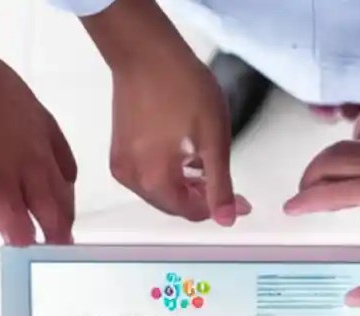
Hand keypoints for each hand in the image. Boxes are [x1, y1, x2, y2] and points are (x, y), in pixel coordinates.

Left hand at [0, 31, 76, 262]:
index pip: (23, 231)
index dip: (25, 248)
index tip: (24, 258)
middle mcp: (29, 170)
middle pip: (53, 215)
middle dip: (56, 237)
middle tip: (57, 250)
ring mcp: (41, 146)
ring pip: (64, 189)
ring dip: (65, 212)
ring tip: (62, 226)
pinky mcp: (46, 123)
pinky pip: (67, 158)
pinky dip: (68, 177)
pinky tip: (64, 183)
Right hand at [84, 0, 248, 224]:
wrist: (146, 52)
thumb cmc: (181, 87)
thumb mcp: (213, 140)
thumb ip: (219, 185)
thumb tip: (226, 220)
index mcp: (154, 180)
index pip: (191, 212)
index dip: (219, 208)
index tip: (242, 200)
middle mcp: (131, 179)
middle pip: (173, 204)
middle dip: (202, 199)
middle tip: (229, 186)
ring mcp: (121, 164)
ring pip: (160, 190)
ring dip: (185, 186)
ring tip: (206, 165)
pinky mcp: (118, 150)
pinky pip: (146, 175)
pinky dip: (167, 173)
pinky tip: (184, 155)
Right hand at [284, 142, 359, 315]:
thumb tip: (351, 298)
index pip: (341, 207)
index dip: (322, 213)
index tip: (293, 214)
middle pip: (331, 169)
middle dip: (306, 181)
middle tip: (293, 199)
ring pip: (347, 151)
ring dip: (321, 163)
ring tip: (309, 183)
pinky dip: (346, 153)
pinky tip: (343, 169)